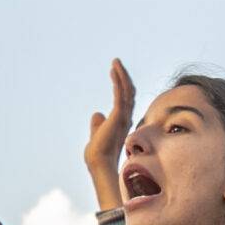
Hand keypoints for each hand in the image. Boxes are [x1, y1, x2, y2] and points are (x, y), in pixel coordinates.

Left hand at [84, 59, 135, 211]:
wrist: (98, 163)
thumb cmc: (97, 154)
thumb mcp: (96, 134)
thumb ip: (97, 124)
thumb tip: (96, 113)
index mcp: (121, 122)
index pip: (125, 101)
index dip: (123, 87)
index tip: (116, 75)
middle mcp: (125, 118)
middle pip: (129, 92)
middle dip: (124, 77)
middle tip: (117, 64)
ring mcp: (123, 116)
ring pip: (126, 91)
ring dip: (121, 75)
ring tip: (115, 62)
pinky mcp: (118, 115)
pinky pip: (120, 94)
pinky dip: (118, 80)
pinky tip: (113, 69)